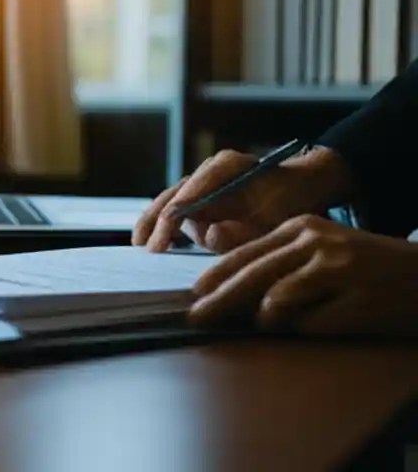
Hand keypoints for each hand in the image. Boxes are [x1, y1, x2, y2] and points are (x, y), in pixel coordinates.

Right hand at [133, 147, 352, 252]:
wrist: (307, 186)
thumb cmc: (294, 200)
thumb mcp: (276, 217)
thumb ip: (243, 229)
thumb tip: (206, 234)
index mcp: (226, 166)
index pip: (191, 191)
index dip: (174, 217)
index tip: (161, 240)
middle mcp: (209, 170)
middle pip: (174, 194)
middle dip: (157, 220)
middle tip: (144, 245)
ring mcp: (205, 181)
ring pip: (172, 199)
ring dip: (156, 221)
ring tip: (139, 242)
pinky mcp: (205, 194)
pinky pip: (180, 206)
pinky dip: (165, 221)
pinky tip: (153, 238)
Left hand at [190, 215, 417, 337]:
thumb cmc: (367, 269)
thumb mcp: (321, 252)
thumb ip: (280, 266)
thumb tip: (230, 296)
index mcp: (300, 228)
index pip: (245, 255)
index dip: (215, 278)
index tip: (192, 296)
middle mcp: (315, 242)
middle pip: (251, 277)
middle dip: (218, 302)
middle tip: (195, 319)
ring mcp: (338, 269)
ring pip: (276, 301)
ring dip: (266, 321)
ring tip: (270, 326)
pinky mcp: (357, 299)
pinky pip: (311, 324)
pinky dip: (303, 330)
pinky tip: (312, 329)